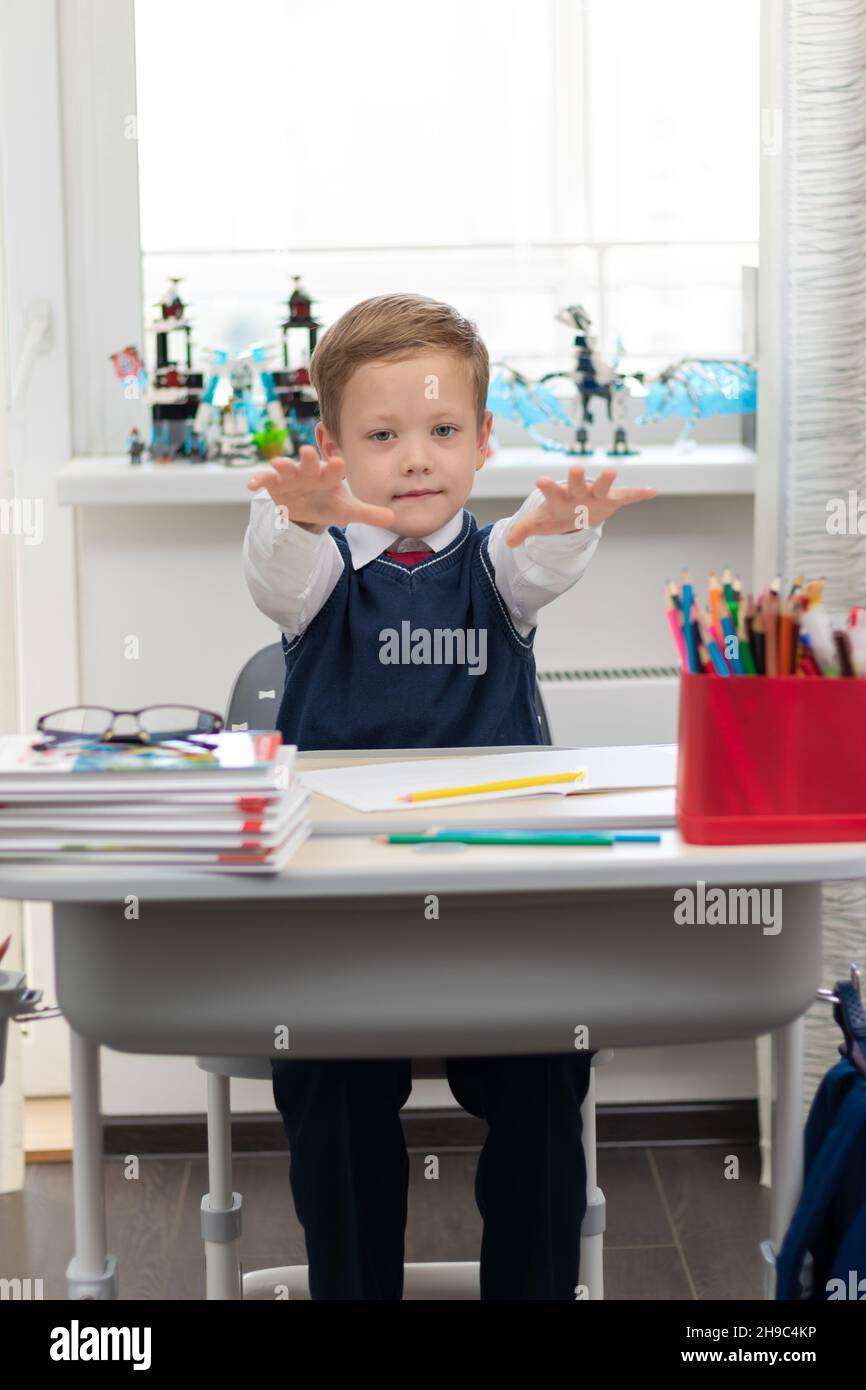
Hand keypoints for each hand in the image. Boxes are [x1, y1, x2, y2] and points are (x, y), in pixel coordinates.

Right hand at [246, 444, 396, 530]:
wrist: (305, 509)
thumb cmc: (327, 504)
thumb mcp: (347, 511)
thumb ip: (369, 513)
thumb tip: (393, 519)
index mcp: (328, 476)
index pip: (333, 469)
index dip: (334, 466)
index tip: (337, 463)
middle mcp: (309, 472)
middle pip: (308, 463)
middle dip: (307, 458)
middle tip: (306, 452)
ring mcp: (290, 476)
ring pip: (285, 467)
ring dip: (282, 465)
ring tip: (277, 464)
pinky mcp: (275, 484)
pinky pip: (265, 480)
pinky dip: (258, 481)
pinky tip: (251, 486)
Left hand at [506, 465, 655, 547]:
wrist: (576, 510)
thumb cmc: (555, 513)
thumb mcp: (538, 523)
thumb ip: (522, 530)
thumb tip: (509, 542)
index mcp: (559, 497)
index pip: (551, 491)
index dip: (546, 487)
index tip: (540, 480)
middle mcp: (577, 492)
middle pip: (576, 483)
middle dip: (576, 477)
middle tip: (574, 468)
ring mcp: (596, 494)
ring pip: (602, 485)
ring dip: (606, 479)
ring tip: (612, 471)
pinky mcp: (612, 499)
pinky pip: (627, 496)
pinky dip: (639, 493)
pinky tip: (652, 491)